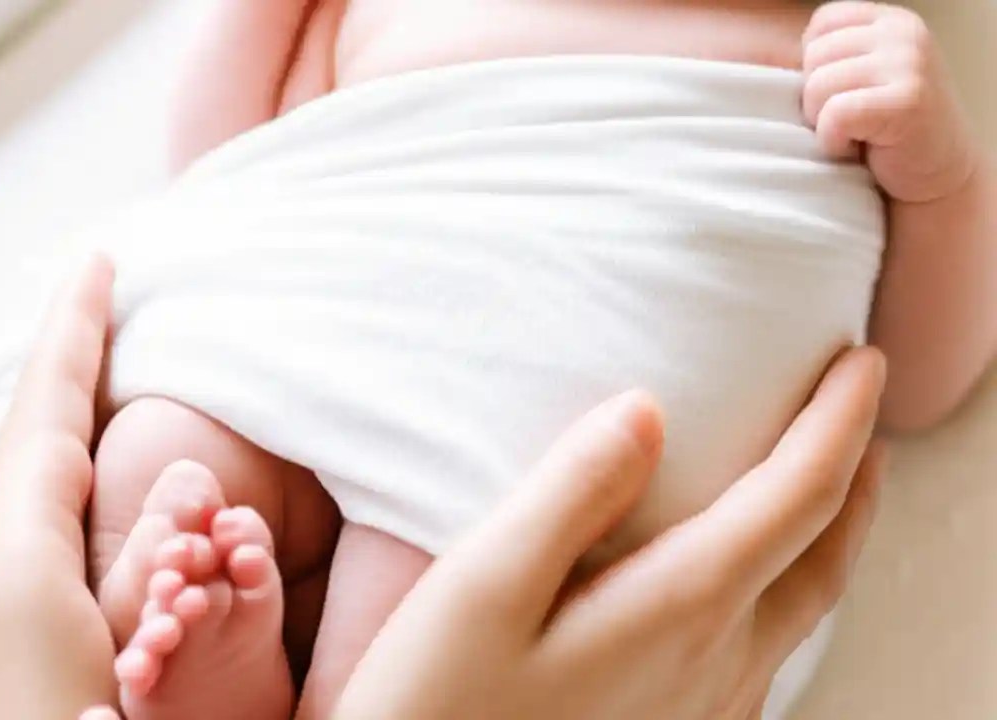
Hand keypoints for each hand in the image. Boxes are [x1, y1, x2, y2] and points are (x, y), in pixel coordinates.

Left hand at [0, 256, 118, 718]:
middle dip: (66, 337)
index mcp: (24, 530)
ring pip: (38, 438)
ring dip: (65, 379)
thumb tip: (187, 480)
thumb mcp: (124, 638)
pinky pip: (45, 473)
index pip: (51, 397)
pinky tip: (85, 434)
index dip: (76, 324)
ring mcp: (8, 557)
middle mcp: (6, 529)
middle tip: (98, 280)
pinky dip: (66, 427)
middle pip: (35, 405)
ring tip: (95, 338)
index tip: (99, 259)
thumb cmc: (71, 717)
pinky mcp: (23, 583)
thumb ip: (153, 559)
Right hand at [334, 348, 886, 719]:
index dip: (839, 420)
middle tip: (866, 411)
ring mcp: (705, 709)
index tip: (860, 360)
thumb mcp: (483, 588)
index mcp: (676, 610)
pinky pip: (769, 650)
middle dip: (856, 475)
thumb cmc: (438, 705)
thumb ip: (569, 494)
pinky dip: (790, 588)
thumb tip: (645, 412)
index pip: (796, 496)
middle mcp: (714, 664)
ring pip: (805, 608)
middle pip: (823, 557)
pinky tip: (753, 583)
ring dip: (830, 533)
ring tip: (830, 485)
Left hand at [802, 1, 976, 201]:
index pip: (821, 23)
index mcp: (891, 20)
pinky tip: (858, 149)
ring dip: (824, 122)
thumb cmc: (884, 129)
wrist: (934, 176)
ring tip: (856, 133)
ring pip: (818, 86)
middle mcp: (904, 34)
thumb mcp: (862, 75)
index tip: (842, 93)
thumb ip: (832, 55)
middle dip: (817, 97)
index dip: (814, 65)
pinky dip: (834, 140)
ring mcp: (910, 64)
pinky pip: (835, 116)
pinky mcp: (906, 102)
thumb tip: (757, 51)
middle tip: (851, 121)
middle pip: (813, 56)